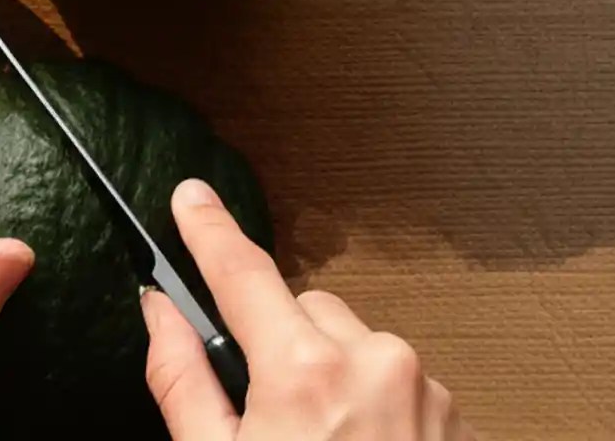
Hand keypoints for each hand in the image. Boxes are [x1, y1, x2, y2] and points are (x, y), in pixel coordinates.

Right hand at [140, 180, 472, 439]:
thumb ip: (182, 380)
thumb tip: (158, 314)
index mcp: (304, 371)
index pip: (241, 272)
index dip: (207, 230)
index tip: (189, 198)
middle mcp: (375, 362)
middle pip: (305, 309)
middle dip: (276, 338)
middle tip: (259, 406)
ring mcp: (426, 389)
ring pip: (355, 344)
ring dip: (328, 373)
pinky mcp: (456, 417)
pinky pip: (397, 379)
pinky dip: (370, 401)